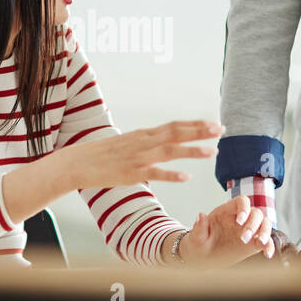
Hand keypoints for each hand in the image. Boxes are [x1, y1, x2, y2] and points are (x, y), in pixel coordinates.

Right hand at [66, 120, 222, 188]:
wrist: (79, 162)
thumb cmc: (104, 154)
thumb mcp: (129, 143)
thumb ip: (148, 142)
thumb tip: (164, 141)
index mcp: (144, 134)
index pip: (174, 125)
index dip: (195, 124)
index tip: (214, 123)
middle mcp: (144, 142)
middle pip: (177, 133)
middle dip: (200, 131)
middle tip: (221, 130)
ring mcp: (139, 157)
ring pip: (171, 151)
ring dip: (193, 151)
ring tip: (212, 152)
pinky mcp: (132, 173)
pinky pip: (155, 173)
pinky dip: (171, 174)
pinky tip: (186, 177)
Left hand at [179, 194, 272, 265]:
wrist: (203, 259)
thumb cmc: (199, 244)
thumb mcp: (195, 237)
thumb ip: (199, 227)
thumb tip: (200, 215)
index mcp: (226, 212)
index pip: (241, 201)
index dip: (244, 208)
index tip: (240, 221)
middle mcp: (240, 219)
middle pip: (255, 212)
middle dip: (253, 224)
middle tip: (243, 238)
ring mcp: (248, 230)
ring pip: (265, 223)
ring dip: (265, 232)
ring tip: (260, 242)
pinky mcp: (253, 244)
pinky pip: (266, 242)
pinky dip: (269, 246)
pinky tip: (267, 254)